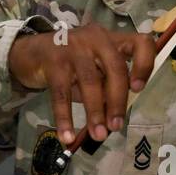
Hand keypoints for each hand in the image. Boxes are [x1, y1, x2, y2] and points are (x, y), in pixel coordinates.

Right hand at [8, 25, 155, 142]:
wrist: (30, 53)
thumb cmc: (71, 65)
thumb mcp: (94, 71)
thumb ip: (108, 87)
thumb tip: (116, 116)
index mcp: (113, 40)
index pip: (141, 43)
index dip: (144, 65)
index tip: (138, 89)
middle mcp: (97, 38)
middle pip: (115, 67)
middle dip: (118, 100)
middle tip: (116, 126)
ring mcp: (74, 46)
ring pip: (89, 81)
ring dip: (95, 112)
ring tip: (98, 135)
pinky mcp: (53, 60)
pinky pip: (61, 93)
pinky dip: (65, 118)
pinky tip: (67, 136)